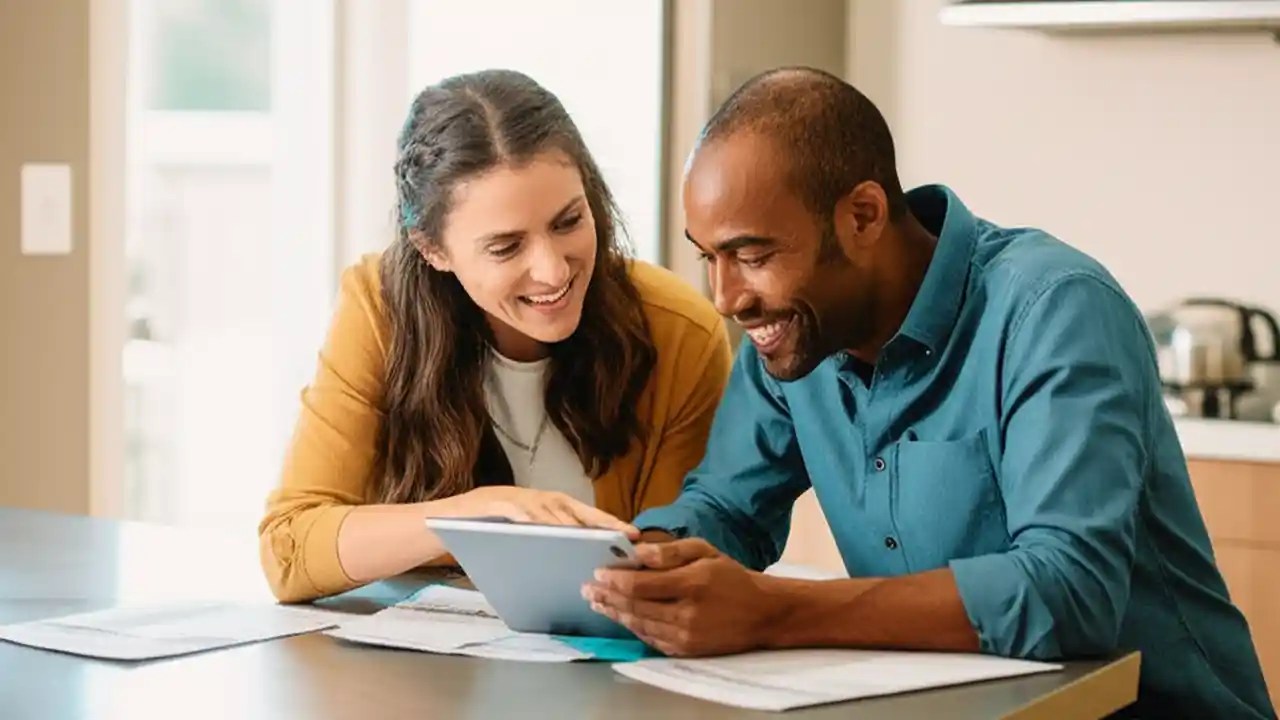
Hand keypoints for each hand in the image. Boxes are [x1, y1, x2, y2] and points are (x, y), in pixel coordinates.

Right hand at [437, 487, 637, 538]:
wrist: (445, 521)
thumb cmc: (489, 532)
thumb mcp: (525, 540)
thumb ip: (548, 547)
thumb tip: (581, 570)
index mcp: (549, 508)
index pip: (585, 515)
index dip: (610, 524)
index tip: (634, 537)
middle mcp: (537, 499)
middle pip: (576, 509)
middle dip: (602, 522)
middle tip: (625, 536)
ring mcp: (517, 499)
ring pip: (550, 510)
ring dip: (572, 524)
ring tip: (591, 540)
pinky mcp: (495, 503)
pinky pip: (519, 511)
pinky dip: (533, 519)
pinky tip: (547, 531)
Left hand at [582, 538, 778, 655]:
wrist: (761, 613)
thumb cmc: (731, 577)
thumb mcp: (705, 551)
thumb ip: (670, 551)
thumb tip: (638, 553)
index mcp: (691, 584)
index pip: (640, 585)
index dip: (615, 580)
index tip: (597, 572)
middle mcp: (686, 613)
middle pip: (634, 607)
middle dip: (606, 596)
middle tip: (587, 588)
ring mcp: (685, 636)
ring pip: (639, 624)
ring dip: (614, 613)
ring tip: (596, 603)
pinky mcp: (686, 650)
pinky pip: (650, 639)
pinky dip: (632, 627)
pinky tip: (621, 617)